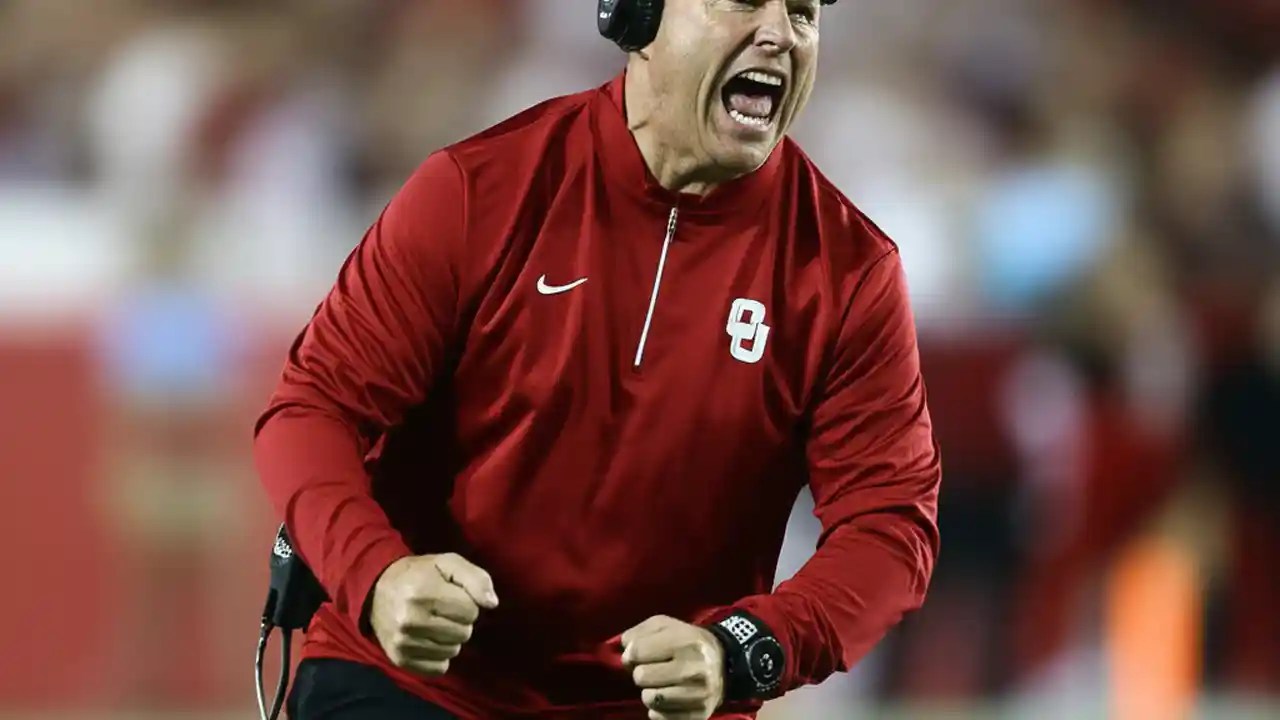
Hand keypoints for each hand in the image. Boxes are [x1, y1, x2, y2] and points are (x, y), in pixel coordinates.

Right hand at [367, 553, 498, 675]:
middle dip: (460, 621)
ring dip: (450, 638)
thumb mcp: (448, 563)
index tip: (453, 596)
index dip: (467, 603)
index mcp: (423, 592)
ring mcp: (403, 642)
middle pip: (464, 633)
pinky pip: (439, 668)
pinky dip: (439, 656)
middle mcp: (410, 619)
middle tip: (443, 610)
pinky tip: (428, 639)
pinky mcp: (400, 658)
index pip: (471, 611)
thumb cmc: (419, 574)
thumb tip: (492, 603)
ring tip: (434, 622)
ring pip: (453, 651)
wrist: (376, 589)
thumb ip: (476, 578)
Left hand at [621, 615, 725, 719]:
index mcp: (686, 641)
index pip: (637, 652)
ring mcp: (698, 694)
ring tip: (660, 685)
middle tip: (653, 670)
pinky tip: (668, 698)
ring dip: (649, 692)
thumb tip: (625, 651)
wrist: (723, 663)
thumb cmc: (686, 641)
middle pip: (641, 677)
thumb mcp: (665, 625)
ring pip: (649, 699)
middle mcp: (695, 669)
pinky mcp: (699, 714)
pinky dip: (658, 710)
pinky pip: (660, 717)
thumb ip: (639, 633)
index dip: (632, 654)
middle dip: (641, 673)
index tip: (639, 655)